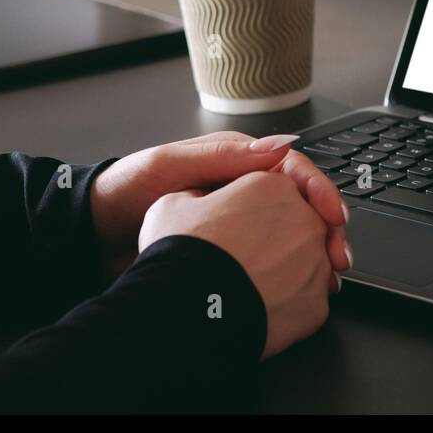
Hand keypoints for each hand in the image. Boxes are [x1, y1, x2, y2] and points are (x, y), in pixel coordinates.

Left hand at [89, 132, 351, 284]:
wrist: (93, 231)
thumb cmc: (126, 190)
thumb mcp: (170, 165)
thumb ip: (222, 156)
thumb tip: (278, 147)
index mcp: (236, 160)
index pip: (293, 169)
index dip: (318, 191)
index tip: (331, 215)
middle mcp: (245, 188)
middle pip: (302, 203)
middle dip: (327, 226)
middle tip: (338, 253)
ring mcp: (240, 220)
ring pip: (293, 231)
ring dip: (316, 251)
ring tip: (330, 274)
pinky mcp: (231, 249)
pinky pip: (271, 256)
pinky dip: (293, 271)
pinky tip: (304, 285)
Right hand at [139, 172, 332, 356]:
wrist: (189, 314)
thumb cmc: (182, 257)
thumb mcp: (174, 204)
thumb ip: (201, 194)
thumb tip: (201, 201)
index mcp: (274, 187)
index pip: (276, 190)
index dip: (254, 208)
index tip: (241, 221)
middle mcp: (306, 221)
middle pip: (298, 224)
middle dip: (276, 238)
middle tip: (246, 255)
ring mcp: (317, 264)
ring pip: (308, 263)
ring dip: (286, 270)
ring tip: (249, 283)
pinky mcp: (317, 304)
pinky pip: (307, 299)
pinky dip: (289, 303)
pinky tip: (260, 305)